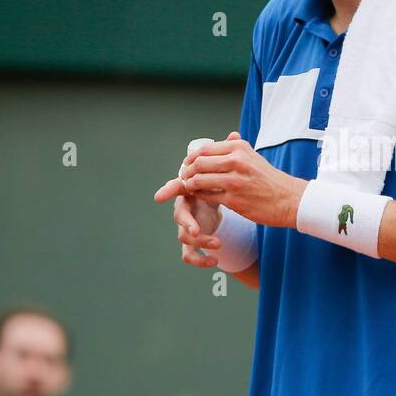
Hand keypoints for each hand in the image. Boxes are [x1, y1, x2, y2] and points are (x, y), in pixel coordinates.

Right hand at [154, 146, 227, 268]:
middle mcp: (184, 209)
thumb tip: (234, 134)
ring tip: (218, 244)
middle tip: (196, 230)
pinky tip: (215, 261)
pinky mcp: (192, 244)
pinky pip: (189, 255)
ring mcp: (186, 228)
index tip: (161, 197)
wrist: (218, 210)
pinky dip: (200, 260)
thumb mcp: (222, 174)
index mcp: (189, 192)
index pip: (175, 190)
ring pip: (184, 238)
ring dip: (200, 241)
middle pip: (178, 216)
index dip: (168, 191)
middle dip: (186, 222)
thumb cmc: (217, 189)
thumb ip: (225, 156)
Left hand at [165, 131, 306, 228]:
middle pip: (199, 163)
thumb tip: (225, 137)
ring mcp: (234, 181)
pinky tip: (199, 196)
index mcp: (239, 148)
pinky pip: (207, 195)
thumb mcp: (254, 156)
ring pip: (199, 179)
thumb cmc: (270, 179)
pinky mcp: (233, 199)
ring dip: (190, 184)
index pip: (205, 149)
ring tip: (189, 187)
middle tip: (185, 176)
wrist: (288, 199)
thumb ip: (237, 147)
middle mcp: (236, 161)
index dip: (191, 158)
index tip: (188, 164)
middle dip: (187, 171)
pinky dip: (198, 195)